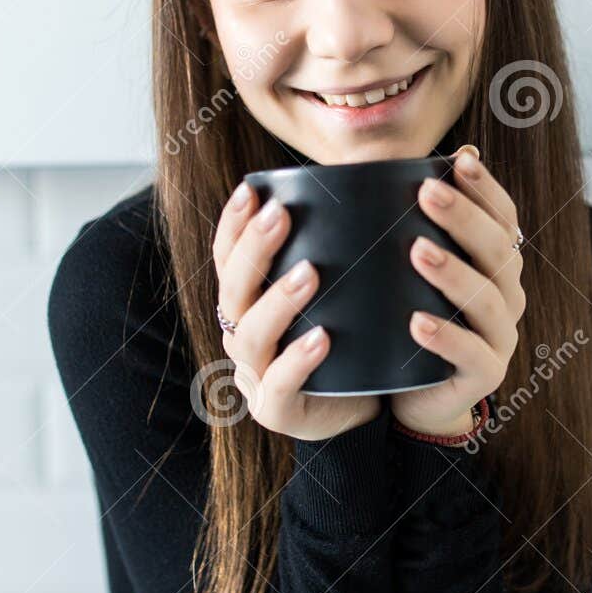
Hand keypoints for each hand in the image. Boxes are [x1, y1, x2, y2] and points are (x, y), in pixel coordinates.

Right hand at [212, 182, 380, 442]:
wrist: (363, 410)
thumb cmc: (349, 342)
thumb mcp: (338, 292)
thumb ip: (334, 250)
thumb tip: (363, 181)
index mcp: (247, 305)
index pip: (228, 258)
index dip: (233, 225)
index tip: (252, 190)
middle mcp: (242, 336)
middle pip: (234, 288)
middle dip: (255, 249)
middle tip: (279, 214)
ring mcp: (254, 376)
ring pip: (252, 335)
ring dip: (279, 300)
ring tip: (310, 272)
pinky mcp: (276, 411)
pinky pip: (280, 384)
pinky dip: (298, 360)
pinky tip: (321, 337)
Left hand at [391, 147, 525, 436]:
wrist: (413, 394)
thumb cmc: (408, 319)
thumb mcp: (410, 272)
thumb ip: (415, 226)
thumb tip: (408, 166)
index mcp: (497, 263)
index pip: (502, 217)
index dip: (486, 189)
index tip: (458, 161)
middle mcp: (508, 295)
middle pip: (497, 250)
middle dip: (463, 218)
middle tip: (426, 193)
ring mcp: (501, 336)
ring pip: (488, 300)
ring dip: (453, 273)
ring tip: (417, 251)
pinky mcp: (486, 375)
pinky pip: (472, 355)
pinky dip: (446, 337)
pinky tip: (417, 321)